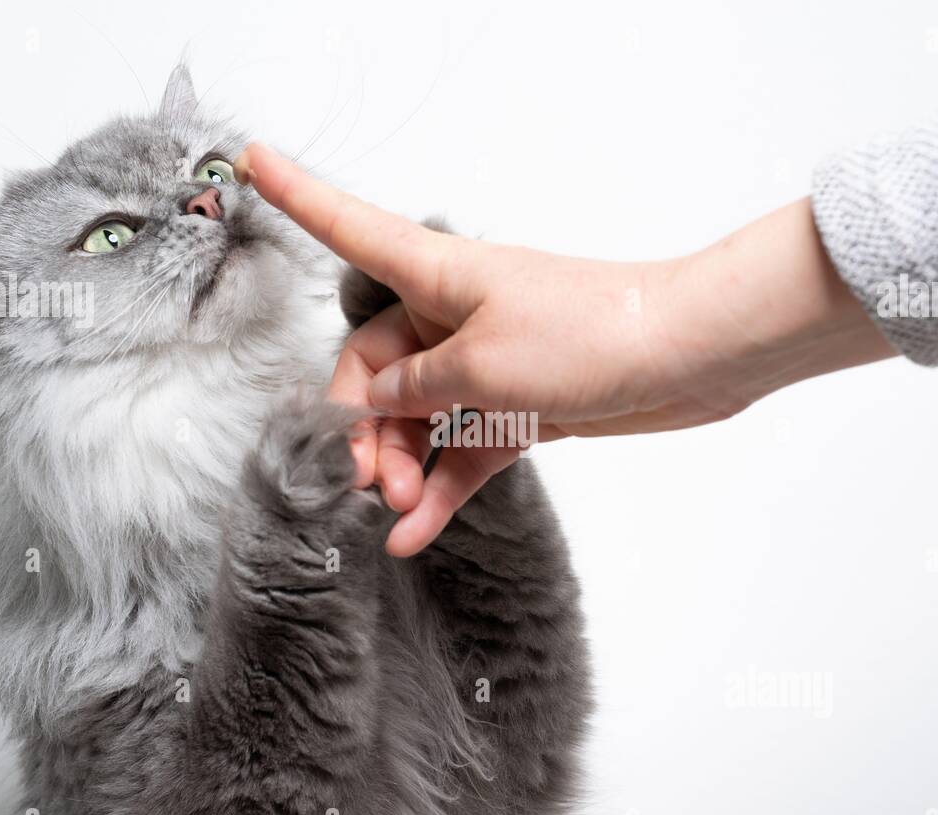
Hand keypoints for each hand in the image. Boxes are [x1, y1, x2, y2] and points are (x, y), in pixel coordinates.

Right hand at [234, 144, 896, 554]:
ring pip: (417, 415)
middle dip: (361, 424)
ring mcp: (485, 362)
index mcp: (437, 275)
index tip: (247, 158)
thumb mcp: (483, 365)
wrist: (690, 358)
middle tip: (362, 480)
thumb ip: (416, 389)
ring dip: (402, 466)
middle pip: (374, 365)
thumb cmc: (591, 334)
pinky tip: (416, 533)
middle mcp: (453, 313)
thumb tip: (375, 404)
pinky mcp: (519, 406)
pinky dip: (443, 488)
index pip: (349, 227)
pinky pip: (464, 449)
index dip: (297, 196)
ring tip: (396, 512)